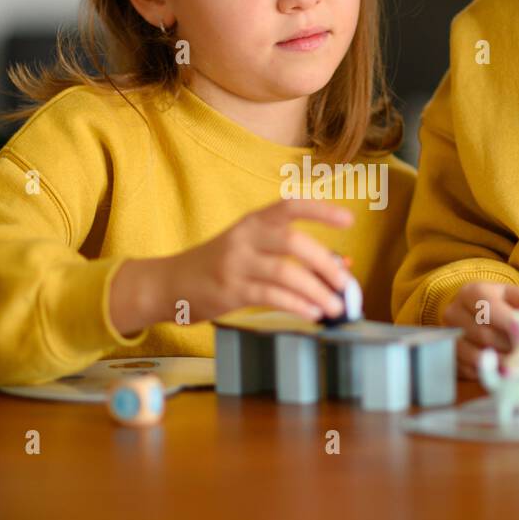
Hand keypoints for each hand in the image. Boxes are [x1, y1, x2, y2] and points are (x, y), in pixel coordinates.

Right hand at [167, 197, 354, 324]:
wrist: (170, 283)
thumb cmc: (218, 265)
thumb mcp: (251, 249)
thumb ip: (291, 254)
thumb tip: (342, 265)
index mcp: (253, 222)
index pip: (290, 206)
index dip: (321, 210)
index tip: (348, 220)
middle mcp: (245, 238)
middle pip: (293, 241)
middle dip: (325, 263)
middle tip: (345, 283)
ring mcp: (236, 264)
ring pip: (285, 273)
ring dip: (316, 291)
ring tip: (334, 307)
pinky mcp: (230, 291)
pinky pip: (270, 296)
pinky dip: (297, 305)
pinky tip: (312, 313)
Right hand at [441, 280, 518, 379]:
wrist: (475, 315)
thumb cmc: (502, 306)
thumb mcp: (517, 297)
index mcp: (471, 292)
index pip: (488, 308)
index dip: (510, 324)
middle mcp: (454, 312)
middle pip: (484, 334)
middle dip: (510, 348)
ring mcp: (449, 336)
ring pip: (475, 355)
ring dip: (501, 364)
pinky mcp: (450, 356)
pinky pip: (468, 369)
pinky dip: (489, 373)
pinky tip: (504, 374)